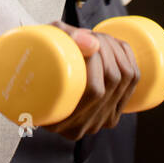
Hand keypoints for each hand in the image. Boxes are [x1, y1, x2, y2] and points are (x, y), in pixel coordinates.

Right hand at [39, 19, 139, 139]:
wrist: (31, 75)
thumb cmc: (33, 59)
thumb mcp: (41, 43)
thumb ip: (63, 37)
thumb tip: (93, 43)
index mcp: (59, 123)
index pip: (95, 90)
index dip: (97, 58)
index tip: (86, 38)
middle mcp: (82, 128)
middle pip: (112, 82)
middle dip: (108, 48)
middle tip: (91, 34)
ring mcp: (99, 121)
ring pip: (125, 79)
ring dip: (117, 50)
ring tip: (99, 38)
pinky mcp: (113, 110)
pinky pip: (132, 82)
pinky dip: (128, 57)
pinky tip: (116, 45)